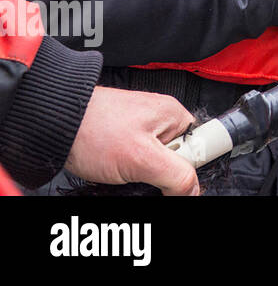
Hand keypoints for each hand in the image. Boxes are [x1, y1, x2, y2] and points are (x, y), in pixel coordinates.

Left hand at [65, 88, 198, 195]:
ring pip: (152, 164)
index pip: (199, 147)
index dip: (187, 168)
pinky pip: (135, 163)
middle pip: (175, 158)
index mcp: (174, 115)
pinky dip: (126, 174)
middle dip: (158, 176)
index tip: (169, 180)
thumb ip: (176, 174)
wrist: (52, 123)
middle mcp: (159, 119)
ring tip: (121, 175)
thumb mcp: (142, 158)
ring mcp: (139, 128)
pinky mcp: (121, 139)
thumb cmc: (93, 130)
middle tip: (139, 176)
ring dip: (140, 177)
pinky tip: (113, 175)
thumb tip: (194, 190)